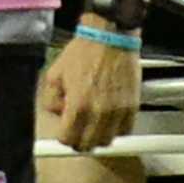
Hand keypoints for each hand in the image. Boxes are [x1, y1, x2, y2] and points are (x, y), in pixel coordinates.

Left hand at [39, 31, 139, 150]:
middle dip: (79, 140)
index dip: (64, 137)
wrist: (110, 37)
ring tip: (94, 123)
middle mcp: (99, 112)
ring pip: (107, 141)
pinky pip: (125, 130)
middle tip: (78, 130)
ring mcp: (117, 111)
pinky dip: (116, 128)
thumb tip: (58, 114)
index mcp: (78, 105)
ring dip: (98, 136)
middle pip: (88, 145)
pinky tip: (109, 118)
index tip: (65, 133)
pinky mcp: (132, 106)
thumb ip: (51, 100)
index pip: (68, 140)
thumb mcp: (55, 74)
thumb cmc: (84, 52)